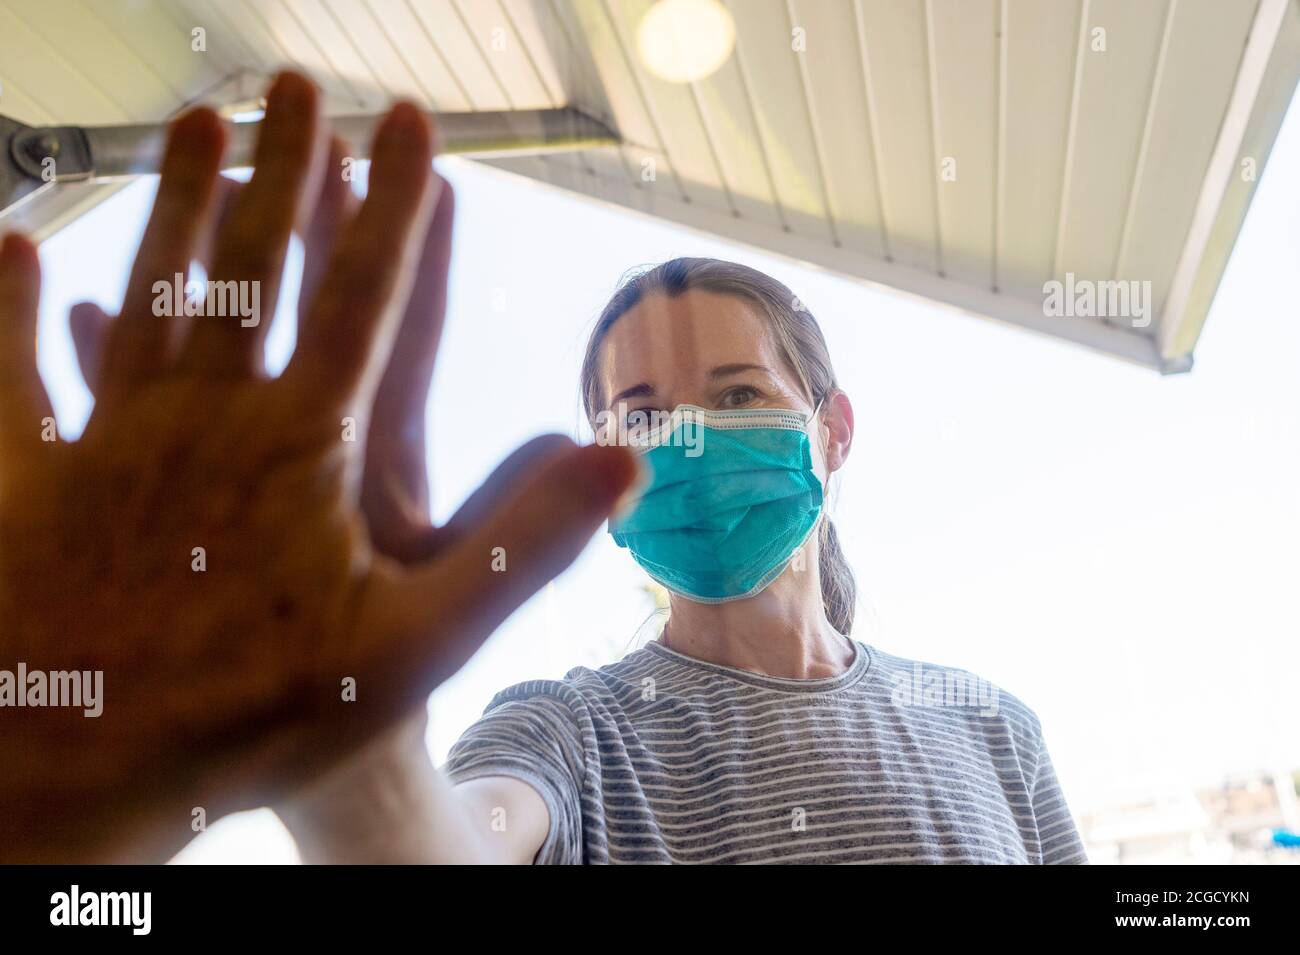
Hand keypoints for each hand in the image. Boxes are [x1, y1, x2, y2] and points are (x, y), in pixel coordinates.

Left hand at [0, 72, 636, 862]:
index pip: (364, 299)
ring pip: (152, 291)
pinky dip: (15, 306)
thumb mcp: (420, 643)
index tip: (407, 123)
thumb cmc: (257, 710)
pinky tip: (23, 250)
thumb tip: (622, 458)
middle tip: (297, 87)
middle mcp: (208, 418)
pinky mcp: (35, 480)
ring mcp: (114, 441)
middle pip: (249, 268)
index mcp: (306, 445)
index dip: (392, 207)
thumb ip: (521, 544)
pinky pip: (19, 376)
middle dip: (282, 171)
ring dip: (176, 201)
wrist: (84, 765)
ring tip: (201, 123)